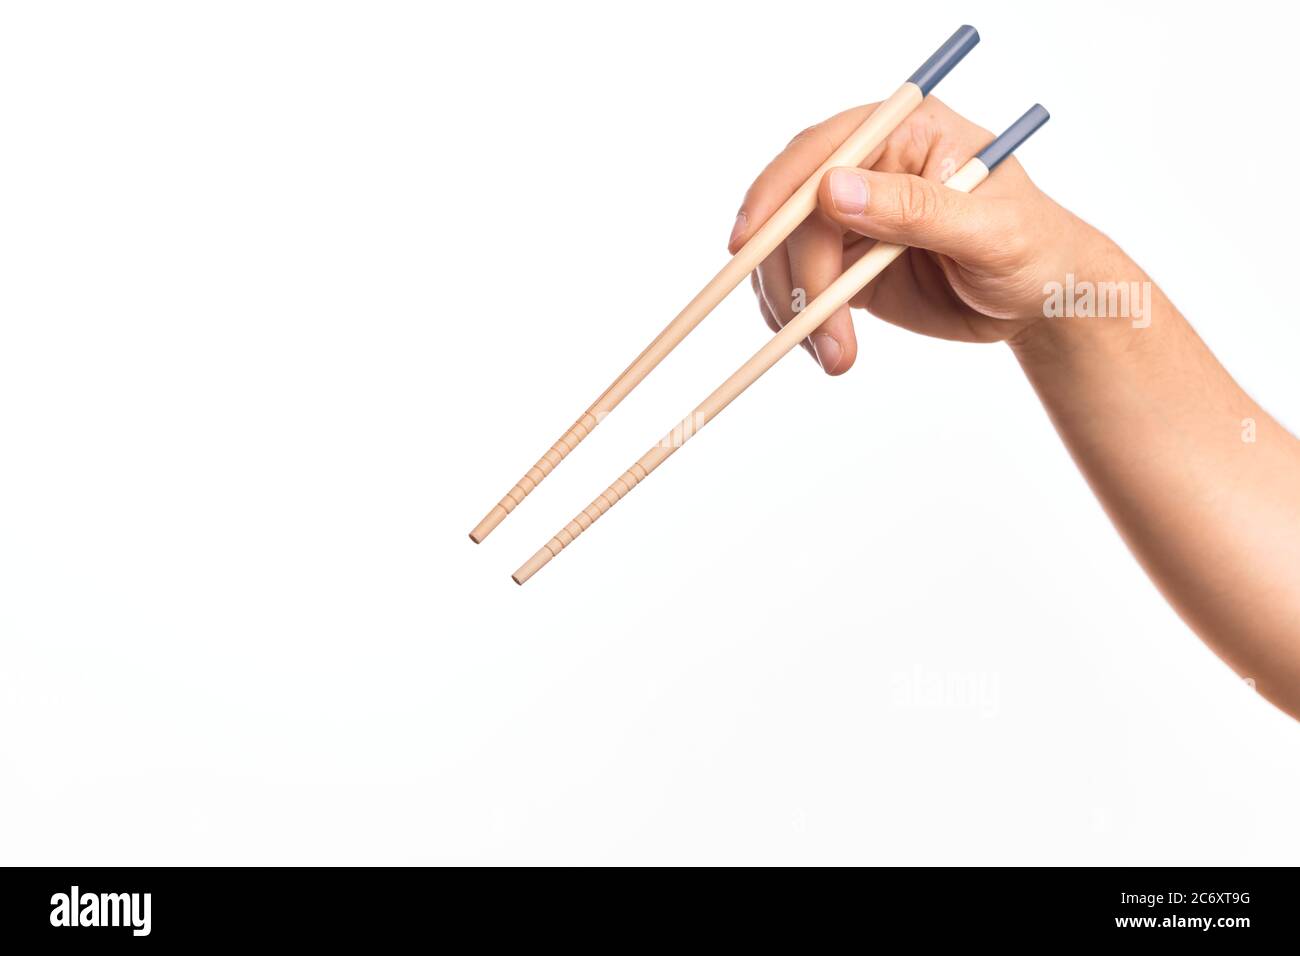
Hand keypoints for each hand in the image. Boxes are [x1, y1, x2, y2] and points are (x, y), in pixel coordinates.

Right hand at [728, 97, 1105, 372]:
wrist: (1042, 302)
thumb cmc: (1034, 250)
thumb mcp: (988, 229)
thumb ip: (913, 208)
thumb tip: (833, 190)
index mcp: (902, 134)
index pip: (819, 151)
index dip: (774, 193)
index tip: (747, 243)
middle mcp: (868, 168)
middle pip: (790, 213)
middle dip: (793, 276)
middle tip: (816, 333)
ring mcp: (851, 218)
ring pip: (784, 256)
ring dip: (793, 310)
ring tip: (836, 357)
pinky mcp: (844, 263)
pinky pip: (797, 289)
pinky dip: (799, 324)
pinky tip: (827, 350)